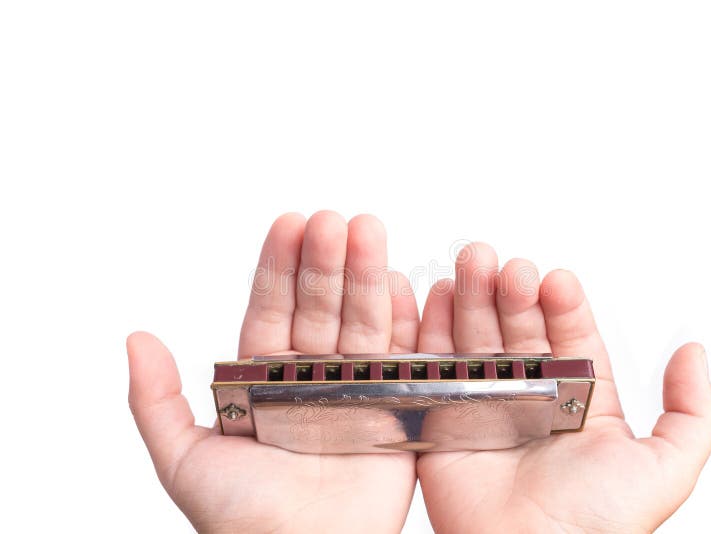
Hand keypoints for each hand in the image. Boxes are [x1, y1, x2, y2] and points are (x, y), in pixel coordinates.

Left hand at [128, 211, 419, 532]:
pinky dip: (405, 322)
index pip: (270, 308)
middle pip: (319, 306)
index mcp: (263, 379)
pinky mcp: (396, 407)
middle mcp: (310, 376)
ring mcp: (355, 388)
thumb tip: (135, 339)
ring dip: (366, 276)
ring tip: (367, 232)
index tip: (288, 224)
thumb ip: (155, 399)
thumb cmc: (241, 522)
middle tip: (331, 221)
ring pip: (360, 321)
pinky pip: (402, 357)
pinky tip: (401, 282)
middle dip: (325, 262)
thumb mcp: (183, 459)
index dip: (278, 267)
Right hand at [415, 243, 710, 533]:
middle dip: (513, 291)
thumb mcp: (666, 468)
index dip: (563, 303)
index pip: (570, 335)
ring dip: (472, 295)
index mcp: (577, 401)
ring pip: (477, 336)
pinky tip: (438, 295)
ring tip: (474, 262)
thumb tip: (694, 353)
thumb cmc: (596, 524)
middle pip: (518, 327)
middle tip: (511, 268)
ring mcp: (484, 403)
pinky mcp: (442, 416)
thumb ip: (693, 411)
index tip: (556, 279)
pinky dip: (432, 329)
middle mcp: (529, 397)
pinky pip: (435, 364)